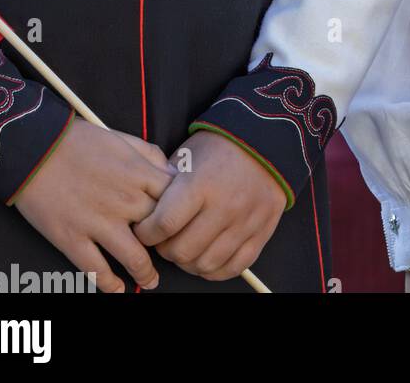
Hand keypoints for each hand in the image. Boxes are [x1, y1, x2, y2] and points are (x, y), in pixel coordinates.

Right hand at [13, 120, 175, 292]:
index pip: (175, 200)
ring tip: (152, 280)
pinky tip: (117, 289)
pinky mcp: (73, 239)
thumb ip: (151, 156)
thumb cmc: (80, 141)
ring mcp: (99, 222)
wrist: (35, 148)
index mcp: (139, 174)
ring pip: (134, 258)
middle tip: (167, 252)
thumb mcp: (124, 139)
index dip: (182, 212)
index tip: (181, 221)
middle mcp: (124, 201)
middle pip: (159, 230)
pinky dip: (110, 284)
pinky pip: (96, 270)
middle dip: (166, 243)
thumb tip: (173, 174)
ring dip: (146, 273)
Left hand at [132, 130, 286, 280]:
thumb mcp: (187, 156)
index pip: (163, 225)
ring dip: (188, 262)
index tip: (144, 229)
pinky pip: (233, 268)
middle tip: (165, 239)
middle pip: (182, 251)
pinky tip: (207, 256)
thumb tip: (146, 215)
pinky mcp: (262, 232)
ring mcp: (246, 221)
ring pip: (205, 264)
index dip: (146, 233)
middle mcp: (225, 206)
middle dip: (165, 249)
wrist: (264, 140)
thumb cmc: (219, 147)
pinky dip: (215, 270)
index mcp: (202, 183)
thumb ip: (165, 186)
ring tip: (186, 247)